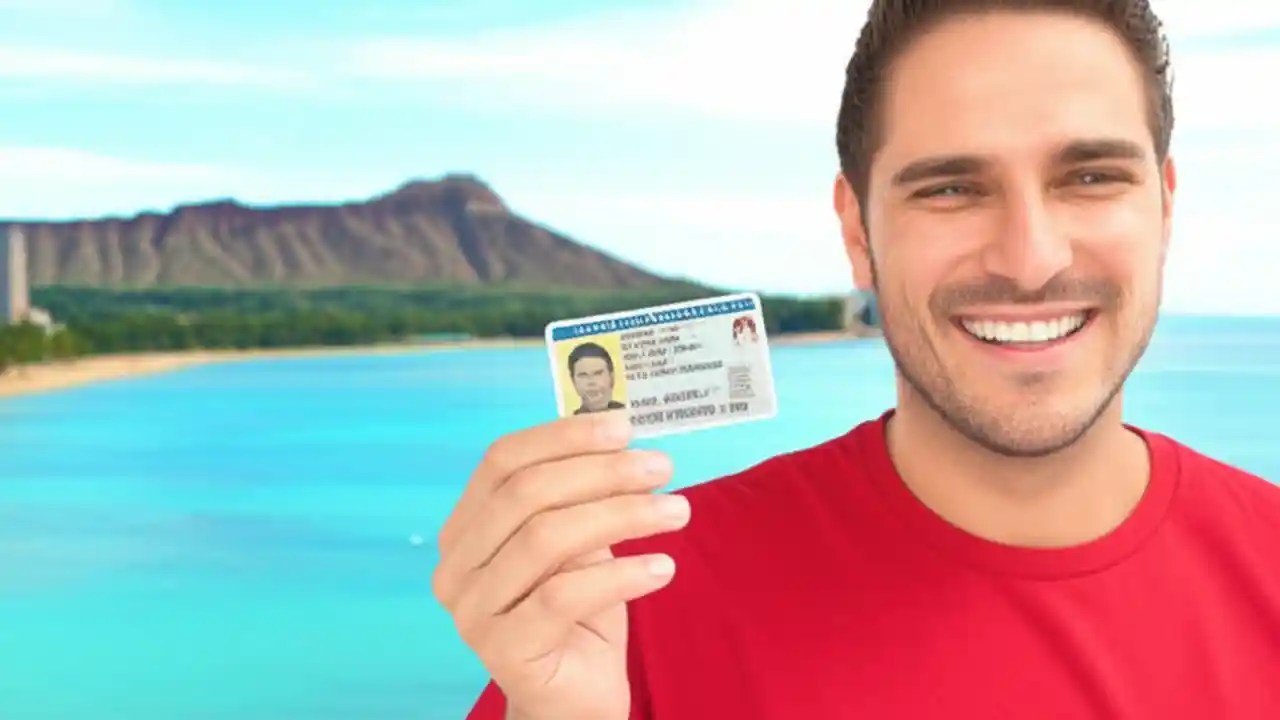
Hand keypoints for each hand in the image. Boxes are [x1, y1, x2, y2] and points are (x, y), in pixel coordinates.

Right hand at [433, 411, 689, 719]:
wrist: (574, 696)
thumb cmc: (577, 614)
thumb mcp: (579, 544)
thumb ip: (582, 496)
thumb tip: (623, 439)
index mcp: (465, 528)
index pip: (501, 461)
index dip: (562, 435)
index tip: (624, 426)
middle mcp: (456, 567)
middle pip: (525, 494)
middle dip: (601, 472)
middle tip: (662, 468)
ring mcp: (473, 611)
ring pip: (547, 538)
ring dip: (622, 515)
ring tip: (677, 512)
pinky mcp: (504, 649)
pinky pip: (565, 595)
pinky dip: (622, 574)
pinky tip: (663, 567)